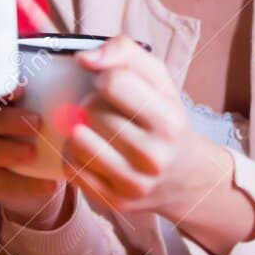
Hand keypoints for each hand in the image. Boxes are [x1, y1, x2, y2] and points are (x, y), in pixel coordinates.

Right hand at [0, 87, 73, 229]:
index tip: (21, 88)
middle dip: (8, 118)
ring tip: (33, 153)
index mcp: (1, 106)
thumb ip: (67, 98)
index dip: (2, 89)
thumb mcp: (61, 119)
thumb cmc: (54, 140)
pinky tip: (50, 185)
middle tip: (37, 121)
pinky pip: (2, 182)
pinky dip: (26, 184)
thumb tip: (92, 77)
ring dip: (9, 150)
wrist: (45, 180)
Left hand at [63, 36, 228, 220]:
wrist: (184, 176)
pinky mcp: (113, 202)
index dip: (105, 76)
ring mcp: (133, 184)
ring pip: (76, 139)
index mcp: (169, 121)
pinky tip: (90, 149)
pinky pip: (70, 167)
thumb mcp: (159, 79)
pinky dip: (73, 153)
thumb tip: (85, 58)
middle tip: (107, 110)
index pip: (113, 81)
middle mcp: (154, 157)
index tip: (113, 85)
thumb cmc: (164, 118)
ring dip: (78, 127)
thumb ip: (124, 52)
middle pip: (91, 110)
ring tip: (95, 128)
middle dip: (92, 103)